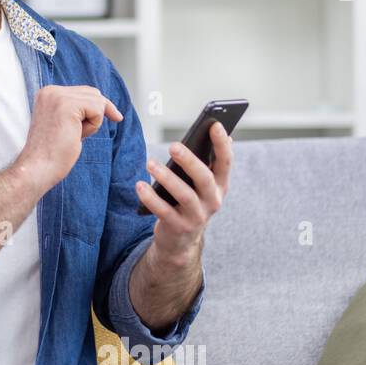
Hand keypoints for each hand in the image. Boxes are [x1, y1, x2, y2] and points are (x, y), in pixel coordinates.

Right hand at [14, 85, 122, 195]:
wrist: (38, 168)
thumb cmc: (53, 153)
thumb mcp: (65, 124)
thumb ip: (77, 110)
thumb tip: (104, 105)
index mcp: (47, 94)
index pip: (84, 91)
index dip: (97, 107)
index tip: (114, 117)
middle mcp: (51, 91)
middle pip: (93, 93)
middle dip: (96, 115)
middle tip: (78, 135)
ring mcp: (58, 96)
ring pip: (97, 101)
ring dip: (93, 123)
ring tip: (73, 136)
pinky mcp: (67, 105)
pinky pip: (97, 110)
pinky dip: (93, 126)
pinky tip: (76, 136)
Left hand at [135, 121, 232, 260]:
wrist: (180, 240)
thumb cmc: (188, 202)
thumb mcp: (200, 185)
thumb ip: (205, 161)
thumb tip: (213, 130)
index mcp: (220, 186)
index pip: (225, 163)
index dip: (222, 144)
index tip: (215, 124)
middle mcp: (213, 201)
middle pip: (204, 178)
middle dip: (190, 161)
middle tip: (173, 146)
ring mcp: (197, 216)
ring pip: (184, 195)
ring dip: (166, 177)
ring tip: (150, 163)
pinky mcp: (178, 227)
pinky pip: (163, 211)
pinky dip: (150, 198)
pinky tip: (140, 185)